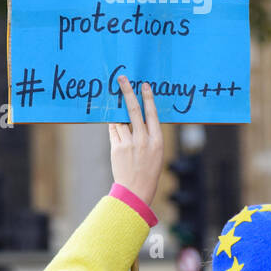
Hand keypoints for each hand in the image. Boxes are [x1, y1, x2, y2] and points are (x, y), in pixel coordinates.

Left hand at [109, 76, 163, 206]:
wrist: (136, 191)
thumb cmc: (148, 170)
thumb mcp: (155, 151)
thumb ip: (148, 134)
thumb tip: (134, 117)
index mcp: (157, 140)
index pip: (152, 113)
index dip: (148, 98)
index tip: (144, 85)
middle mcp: (143, 140)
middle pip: (133, 110)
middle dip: (127, 92)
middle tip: (121, 79)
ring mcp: (128, 144)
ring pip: (120, 120)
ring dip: (118, 112)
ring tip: (117, 104)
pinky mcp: (117, 148)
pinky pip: (114, 131)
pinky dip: (114, 126)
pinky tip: (115, 125)